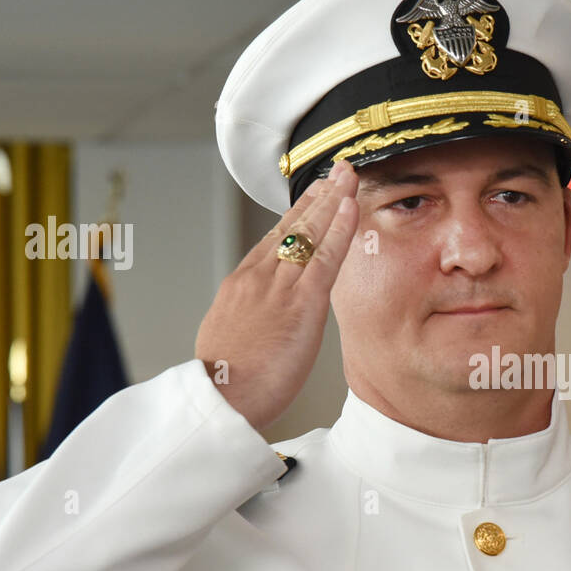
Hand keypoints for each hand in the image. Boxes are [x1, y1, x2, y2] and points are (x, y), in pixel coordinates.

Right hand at [195, 160, 358, 431]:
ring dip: (333, 200)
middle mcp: (258, 277)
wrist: (219, 399)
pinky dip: (340, 228)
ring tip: (348, 175)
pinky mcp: (300, 303)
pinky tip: (351, 207)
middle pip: (291, 227)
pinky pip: (325, 257)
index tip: (311, 197)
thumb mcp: (230, 340)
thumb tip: (259, 323)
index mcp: (239, 286)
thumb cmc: (225, 384)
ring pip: (309, 232)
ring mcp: (278, 287)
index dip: (295, 216)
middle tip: (335, 171)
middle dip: (317, 196)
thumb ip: (248, 321)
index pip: (272, 241)